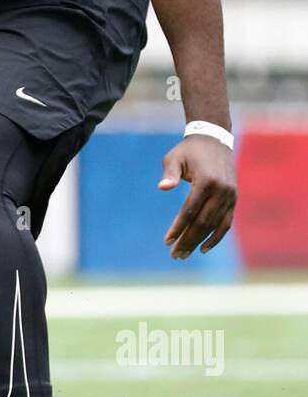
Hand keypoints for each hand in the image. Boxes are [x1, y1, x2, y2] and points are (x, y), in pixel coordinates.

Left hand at [159, 135, 236, 258]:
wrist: (215, 140)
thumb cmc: (189, 151)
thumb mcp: (174, 157)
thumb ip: (169, 173)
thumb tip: (162, 187)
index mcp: (206, 180)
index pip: (190, 211)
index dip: (178, 227)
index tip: (167, 241)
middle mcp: (221, 190)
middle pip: (203, 222)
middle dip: (187, 240)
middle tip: (174, 255)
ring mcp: (230, 196)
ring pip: (215, 225)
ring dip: (199, 242)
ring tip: (183, 254)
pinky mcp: (233, 199)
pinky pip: (226, 222)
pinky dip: (216, 237)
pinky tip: (202, 248)